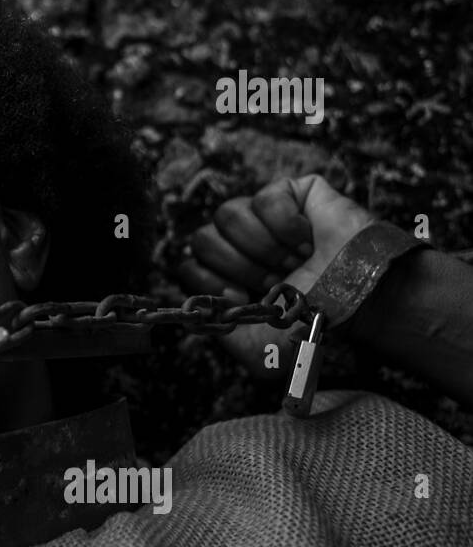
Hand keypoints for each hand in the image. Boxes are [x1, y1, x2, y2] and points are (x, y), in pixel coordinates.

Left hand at [176, 174, 376, 376]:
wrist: (360, 301)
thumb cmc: (314, 325)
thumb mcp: (258, 353)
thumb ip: (220, 334)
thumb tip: (201, 304)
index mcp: (229, 276)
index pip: (187, 266)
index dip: (210, 282)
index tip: (244, 296)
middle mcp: (241, 245)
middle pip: (202, 239)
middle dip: (240, 265)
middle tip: (276, 279)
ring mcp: (264, 216)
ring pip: (226, 215)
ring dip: (263, 246)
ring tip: (295, 259)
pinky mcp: (291, 192)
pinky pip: (263, 198)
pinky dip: (285, 225)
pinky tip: (306, 239)